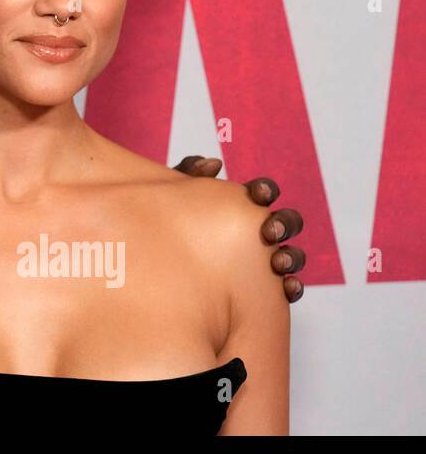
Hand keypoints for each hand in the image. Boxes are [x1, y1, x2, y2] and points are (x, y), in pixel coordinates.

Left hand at [173, 155, 305, 302]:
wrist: (159, 265)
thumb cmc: (171, 225)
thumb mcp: (175, 200)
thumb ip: (189, 175)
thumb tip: (213, 164)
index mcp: (242, 206)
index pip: (263, 193)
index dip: (266, 190)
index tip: (258, 194)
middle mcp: (260, 232)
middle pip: (288, 222)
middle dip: (284, 223)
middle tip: (269, 231)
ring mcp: (266, 261)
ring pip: (293, 256)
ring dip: (291, 257)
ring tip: (277, 264)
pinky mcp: (265, 289)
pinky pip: (288, 289)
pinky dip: (293, 287)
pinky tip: (287, 289)